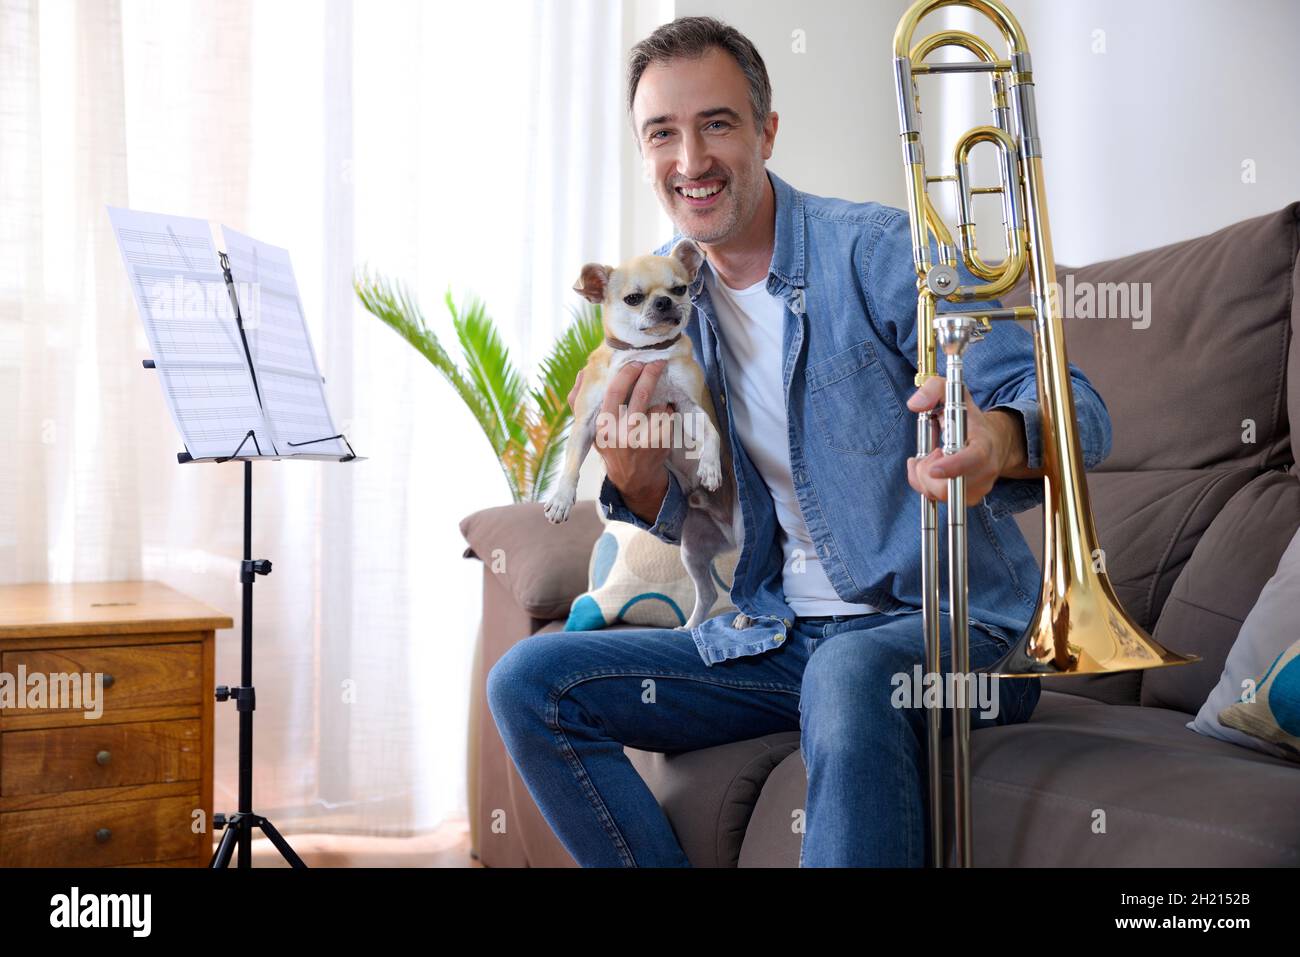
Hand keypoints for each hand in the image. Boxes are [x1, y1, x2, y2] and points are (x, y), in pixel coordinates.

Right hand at [577, 360, 675, 506]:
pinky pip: (669, 415)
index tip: (635, 362)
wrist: (634, 477)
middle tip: (657, 362)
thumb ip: (581, 401)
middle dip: (650, 374)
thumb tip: (583, 373)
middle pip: (641, 395)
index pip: (615, 392)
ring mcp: (645, 439)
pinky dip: (667, 411)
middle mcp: (624, 433)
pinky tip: (659, 418)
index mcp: (604, 426)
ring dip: (660, 397)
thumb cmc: (611, 446)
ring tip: (654, 402)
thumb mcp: (591, 429)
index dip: (627, 374)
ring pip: (659, 404)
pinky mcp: (663, 442)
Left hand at [905, 375, 1016, 506]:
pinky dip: (924, 483)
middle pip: (947, 487)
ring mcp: (977, 489)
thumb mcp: (954, 393)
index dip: (952, 467)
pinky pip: (935, 499)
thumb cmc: (969, 418)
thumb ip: (933, 389)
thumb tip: (915, 404)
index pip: (972, 461)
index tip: (934, 469)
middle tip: (932, 451)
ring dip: (924, 475)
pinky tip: (931, 466)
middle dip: (926, 472)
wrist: (994, 440)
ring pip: (937, 495)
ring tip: (935, 455)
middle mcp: (984, 472)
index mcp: (984, 446)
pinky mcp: (967, 499)